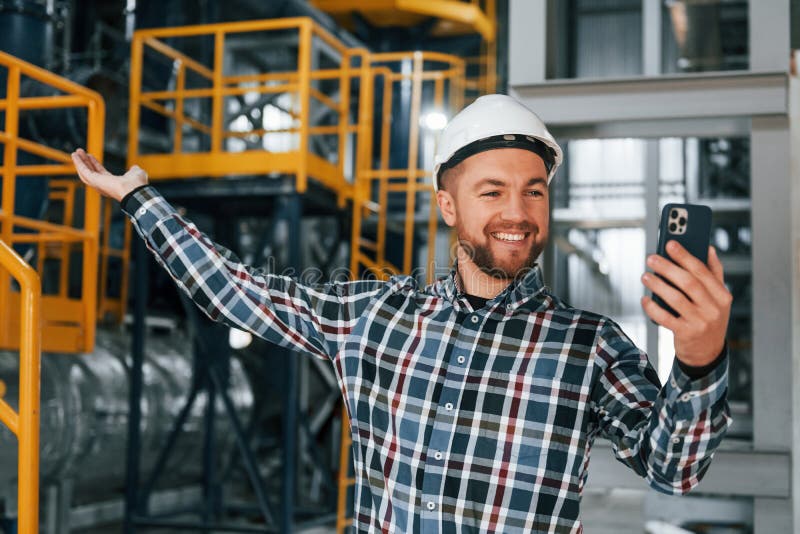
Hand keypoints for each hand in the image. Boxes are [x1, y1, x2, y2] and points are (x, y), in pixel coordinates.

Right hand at [71, 148, 147, 201]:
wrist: (135, 189)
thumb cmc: (137, 184)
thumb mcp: (136, 173)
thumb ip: (133, 170)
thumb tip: (134, 168)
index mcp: (113, 183)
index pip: (100, 173)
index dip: (95, 164)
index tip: (90, 156)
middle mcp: (104, 185)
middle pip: (91, 172)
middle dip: (85, 162)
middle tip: (80, 152)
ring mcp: (98, 184)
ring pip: (85, 172)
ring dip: (79, 162)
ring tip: (76, 152)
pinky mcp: (94, 181)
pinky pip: (84, 171)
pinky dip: (79, 163)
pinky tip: (75, 156)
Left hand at [640, 241, 731, 366]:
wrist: (707, 353)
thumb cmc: (709, 319)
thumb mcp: (718, 299)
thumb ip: (714, 274)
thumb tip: (708, 248)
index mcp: (722, 296)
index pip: (702, 271)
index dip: (685, 256)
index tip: (670, 243)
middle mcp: (714, 309)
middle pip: (688, 283)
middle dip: (668, 268)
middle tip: (651, 258)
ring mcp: (700, 322)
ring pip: (675, 299)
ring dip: (657, 285)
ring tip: (645, 276)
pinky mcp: (686, 334)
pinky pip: (665, 318)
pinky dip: (653, 308)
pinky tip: (644, 299)